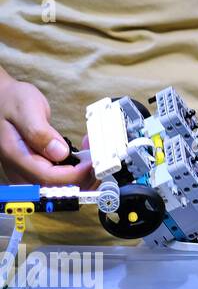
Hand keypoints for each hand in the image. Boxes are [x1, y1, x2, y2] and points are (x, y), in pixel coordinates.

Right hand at [0, 73, 93, 187]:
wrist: (1, 100)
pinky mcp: (34, 168)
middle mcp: (19, 168)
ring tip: (92, 154)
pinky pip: (56, 179)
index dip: (74, 175)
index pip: (47, 178)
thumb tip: (59, 153)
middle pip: (54, 188)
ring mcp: (26, 171)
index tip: (91, 162)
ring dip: (81, 176)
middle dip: (81, 177)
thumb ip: (40, 132)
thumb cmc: (11, 101)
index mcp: (15, 155)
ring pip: (57, 187)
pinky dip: (74, 172)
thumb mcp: (26, 109)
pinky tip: (83, 157)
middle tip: (97, 158)